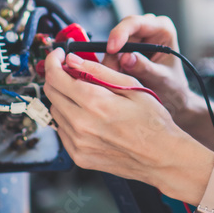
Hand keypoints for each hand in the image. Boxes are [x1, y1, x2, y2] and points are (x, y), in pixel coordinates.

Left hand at [44, 48, 210, 201]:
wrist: (162, 157)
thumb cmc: (153, 122)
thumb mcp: (132, 87)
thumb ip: (99, 71)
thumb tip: (73, 60)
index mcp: (95, 103)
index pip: (56, 77)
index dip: (53, 61)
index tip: (59, 55)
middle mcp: (81, 124)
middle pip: (51, 93)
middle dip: (58, 77)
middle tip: (73, 72)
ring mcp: (78, 143)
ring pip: (55, 111)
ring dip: (65, 99)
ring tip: (87, 98)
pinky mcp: (79, 156)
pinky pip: (62, 131)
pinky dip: (70, 119)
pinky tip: (89, 117)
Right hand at [102, 14, 198, 120]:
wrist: (172, 96)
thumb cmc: (173, 86)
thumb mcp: (162, 79)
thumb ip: (145, 68)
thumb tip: (125, 57)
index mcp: (163, 28)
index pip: (136, 23)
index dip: (120, 33)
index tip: (111, 50)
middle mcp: (148, 28)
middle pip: (121, 34)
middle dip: (114, 54)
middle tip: (111, 74)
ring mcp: (136, 37)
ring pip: (114, 46)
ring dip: (111, 63)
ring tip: (116, 81)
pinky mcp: (127, 49)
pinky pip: (112, 55)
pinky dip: (112, 67)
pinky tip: (117, 78)